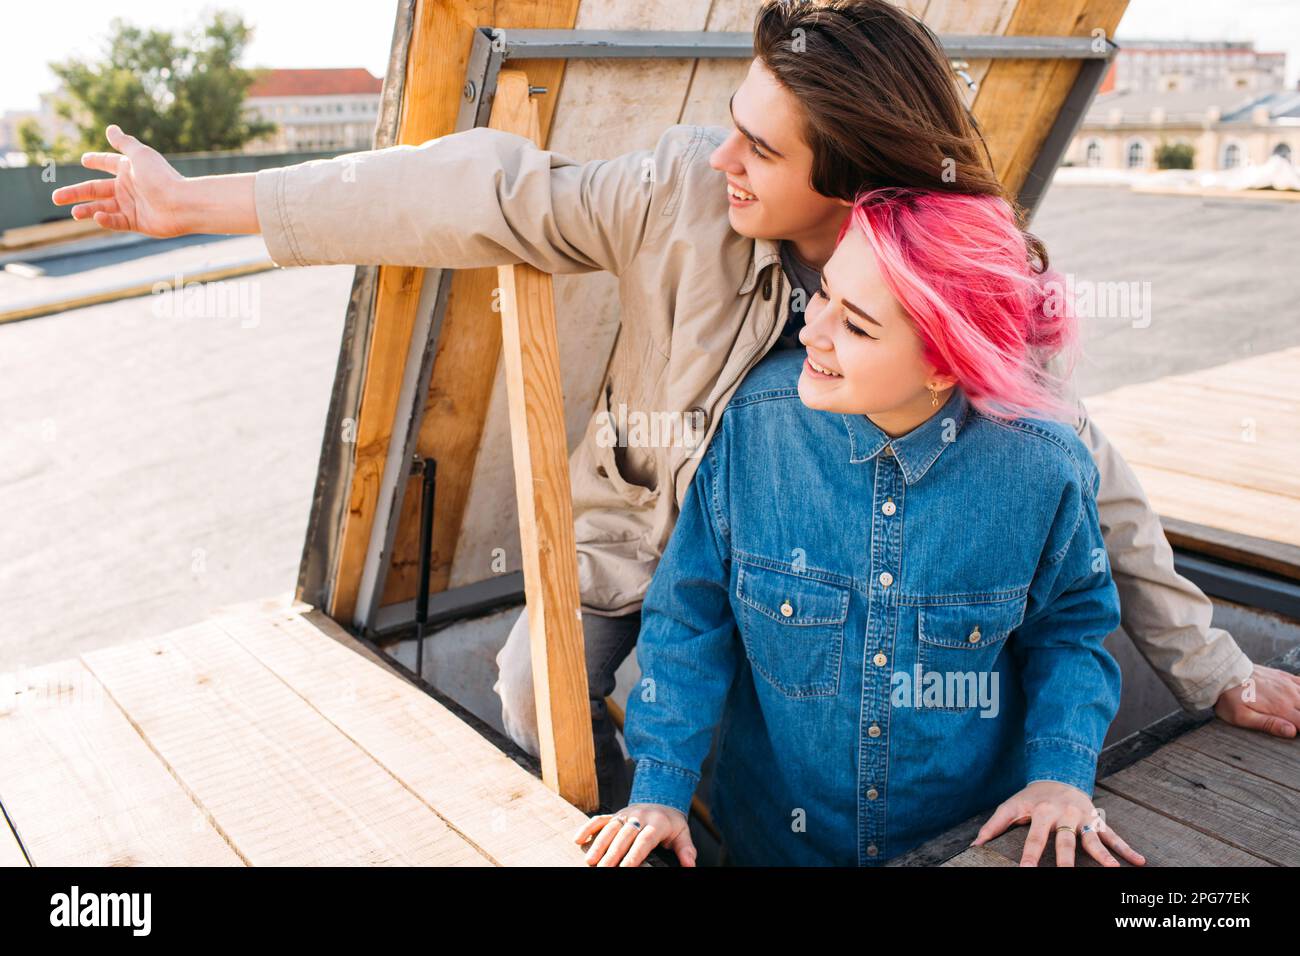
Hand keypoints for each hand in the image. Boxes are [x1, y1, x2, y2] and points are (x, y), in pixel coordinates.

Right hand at [51, 125, 189, 236]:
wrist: (182, 203)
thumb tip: (110, 128)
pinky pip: (116, 221)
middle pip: (96, 190)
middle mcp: (128, 187)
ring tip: (72, 212)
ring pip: (102, 207)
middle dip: (75, 193)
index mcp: (129, 169)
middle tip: (55, 197)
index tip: (84, 160)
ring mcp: (132, 206)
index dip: (96, 161)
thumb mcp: (140, 155)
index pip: (107, 163)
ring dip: (86, 209)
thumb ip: (124, 143)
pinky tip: (97, 216)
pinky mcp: (136, 222)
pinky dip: (105, 219)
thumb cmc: (161, 177)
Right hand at [572, 803, 695, 866]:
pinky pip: (600, 819)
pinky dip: (588, 828)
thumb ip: (686, 850)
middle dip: (613, 853)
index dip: (634, 854)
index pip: (644, 840)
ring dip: (599, 844)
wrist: (661, 798)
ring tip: (590, 861)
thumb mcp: (682, 833)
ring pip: (610, 828)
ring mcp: (625, 814)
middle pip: (624, 836)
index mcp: (657, 823)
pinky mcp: (615, 814)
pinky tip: (578, 839)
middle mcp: (639, 817)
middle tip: (603, 869)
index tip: (626, 868)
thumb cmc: (671, 823)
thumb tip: (690, 866)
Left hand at [971, 780, 1145, 866]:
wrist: (1058, 774)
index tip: (1028, 870)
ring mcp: (1083, 817)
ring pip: (1094, 839)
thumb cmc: (1031, 797)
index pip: (1035, 837)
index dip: (1031, 854)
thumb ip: (995, 824)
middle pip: (1066, 840)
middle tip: (1068, 875)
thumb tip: (976, 844)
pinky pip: (1113, 835)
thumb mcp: (1011, 805)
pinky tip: (1139, 861)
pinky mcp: (1097, 819)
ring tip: (1113, 870)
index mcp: (1042, 811)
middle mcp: (1064, 814)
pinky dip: (1126, 849)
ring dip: (1104, 856)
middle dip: (1066, 859)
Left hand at [1214, 665, 1299, 738]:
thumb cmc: (1229, 697)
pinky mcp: (1284, 676)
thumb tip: (1292, 731)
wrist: (1223, 672)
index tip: (1297, 732)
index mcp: (1281, 708)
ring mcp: (1287, 684)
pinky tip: (1298, 697)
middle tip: (1294, 721)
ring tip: (1295, 714)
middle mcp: (1289, 695)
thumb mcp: (1242, 716)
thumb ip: (1268, 724)